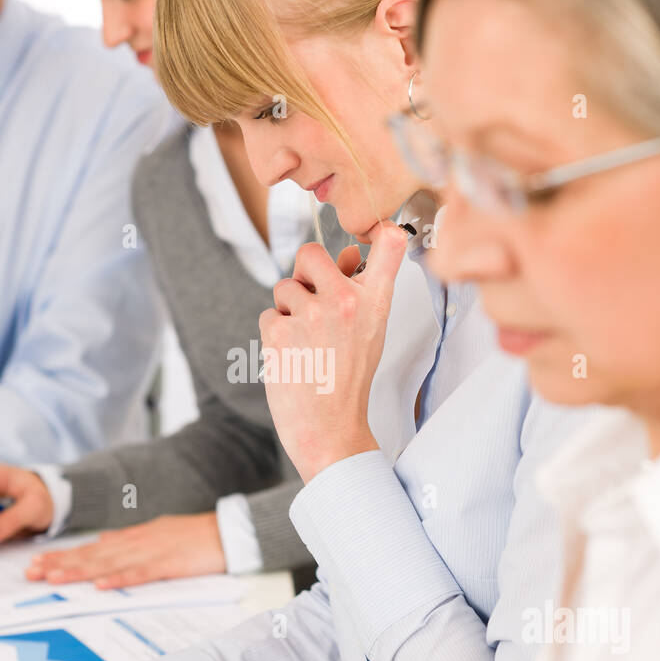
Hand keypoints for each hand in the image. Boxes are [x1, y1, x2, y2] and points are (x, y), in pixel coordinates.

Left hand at [24, 512, 225, 588]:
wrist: (227, 531)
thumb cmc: (193, 535)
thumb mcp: (156, 532)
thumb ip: (128, 538)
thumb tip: (103, 541)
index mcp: (132, 537)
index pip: (91, 548)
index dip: (63, 556)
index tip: (38, 565)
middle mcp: (135, 542)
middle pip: (92, 555)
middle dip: (60, 564)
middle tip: (31, 574)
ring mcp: (151, 552)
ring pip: (108, 563)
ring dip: (80, 572)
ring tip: (54, 579)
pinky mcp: (169, 564)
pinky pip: (140, 574)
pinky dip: (119, 580)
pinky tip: (101, 586)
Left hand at [258, 222, 407, 481]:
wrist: (330, 429)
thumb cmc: (348, 382)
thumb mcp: (368, 333)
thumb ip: (358, 290)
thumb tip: (347, 254)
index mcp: (374, 301)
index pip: (391, 244)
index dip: (383, 230)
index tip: (379, 233)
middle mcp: (344, 301)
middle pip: (309, 252)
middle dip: (302, 273)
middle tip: (310, 303)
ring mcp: (310, 314)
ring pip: (283, 289)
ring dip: (287, 310)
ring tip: (306, 343)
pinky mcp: (278, 331)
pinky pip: (268, 314)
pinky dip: (274, 334)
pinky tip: (292, 357)